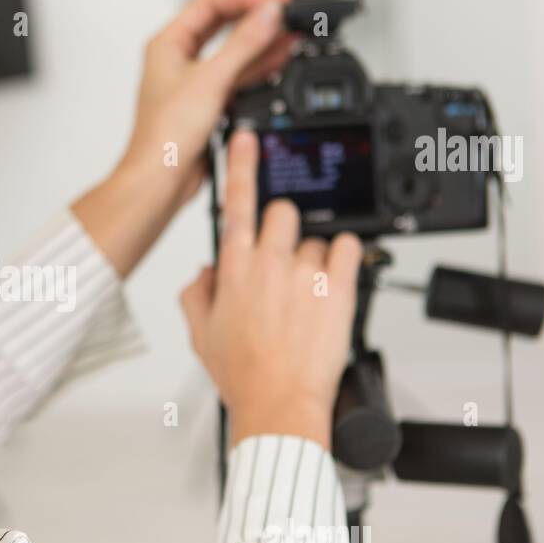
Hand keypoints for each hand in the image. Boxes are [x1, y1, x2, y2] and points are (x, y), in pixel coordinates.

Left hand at [72, 0, 295, 277]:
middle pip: (223, 25)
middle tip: (287, 12)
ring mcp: (192, 82)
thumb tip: (269, 12)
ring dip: (261, 43)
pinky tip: (279, 61)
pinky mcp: (206, 104)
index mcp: (167, 44)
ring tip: (292, 35)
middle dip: (256, 18)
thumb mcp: (211, 80)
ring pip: (232, 52)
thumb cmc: (164, 135)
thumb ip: (244, 43)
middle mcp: (177, 60)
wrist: (160, 180)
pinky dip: (257, 69)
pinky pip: (235, 77)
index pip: (210, 3)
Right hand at [179, 128, 362, 450]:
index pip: (234, 203)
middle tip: (286, 259)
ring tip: (308, 297)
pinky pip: (347, 248)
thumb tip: (205, 272)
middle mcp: (269, 264)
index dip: (239, 164)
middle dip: (284, 227)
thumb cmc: (242, 375)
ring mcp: (305, 274)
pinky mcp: (339, 288)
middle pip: (282, 211)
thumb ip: (196, 294)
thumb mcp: (201, 335)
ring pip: (314, 237)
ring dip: (313, 258)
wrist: (278, 404)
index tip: (246, 138)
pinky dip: (343, 258)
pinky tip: (333, 284)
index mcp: (233, 270)